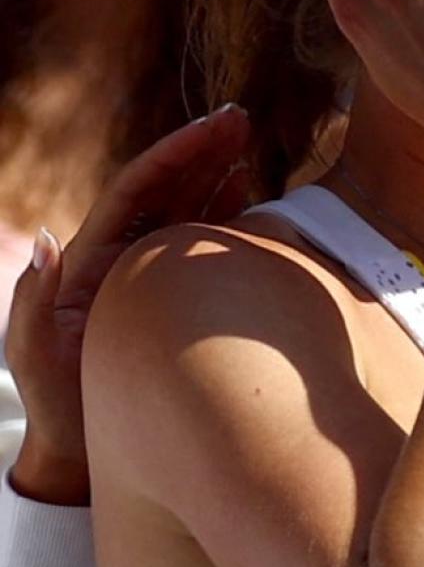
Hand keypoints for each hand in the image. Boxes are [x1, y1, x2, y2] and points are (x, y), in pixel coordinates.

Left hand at [6, 105, 252, 505]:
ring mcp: (151, 275)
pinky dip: (227, 215)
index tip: (214, 128)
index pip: (137, 190)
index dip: (175, 155)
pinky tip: (248, 194)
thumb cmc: (57, 404)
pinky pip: (204, 246)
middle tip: (241, 118)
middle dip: (202, 150)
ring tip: (247, 142)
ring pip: (188, 209)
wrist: (84, 449)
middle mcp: (121, 257)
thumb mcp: (32, 352)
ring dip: (217, 172)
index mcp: (91, 258)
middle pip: (167, 188)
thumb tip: (46, 239)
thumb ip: (35, 298)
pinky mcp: (178, 300)